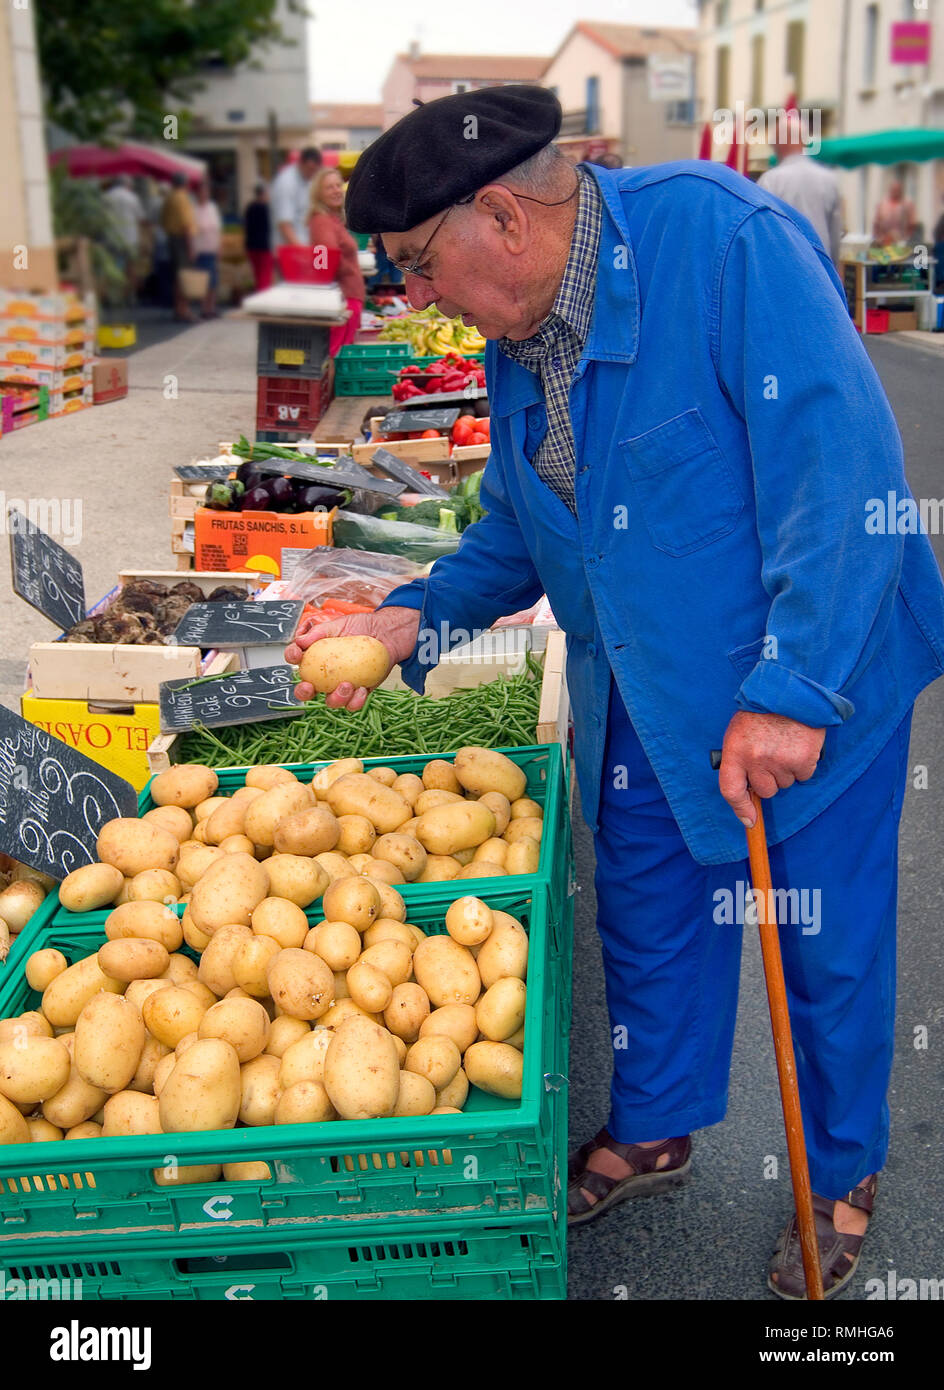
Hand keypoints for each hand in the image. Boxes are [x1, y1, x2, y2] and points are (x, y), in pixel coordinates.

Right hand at [285, 606, 420, 710]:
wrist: (387, 633)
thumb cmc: (361, 626)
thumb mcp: (338, 624)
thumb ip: (318, 632)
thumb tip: (299, 640)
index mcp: (316, 656)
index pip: (297, 659)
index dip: (292, 657)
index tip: (296, 654)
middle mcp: (326, 675)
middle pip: (307, 690)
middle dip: (303, 692)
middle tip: (309, 687)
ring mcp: (341, 685)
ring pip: (331, 701)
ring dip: (335, 697)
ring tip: (347, 685)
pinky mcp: (358, 692)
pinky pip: (353, 704)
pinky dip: (356, 701)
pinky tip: (362, 689)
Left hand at [718, 711, 824, 827]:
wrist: (790, 690)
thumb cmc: (761, 711)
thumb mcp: (739, 732)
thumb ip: (739, 760)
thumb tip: (748, 792)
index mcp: (736, 752)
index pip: (731, 790)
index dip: (740, 808)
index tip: (749, 819)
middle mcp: (757, 760)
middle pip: (766, 790)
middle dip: (770, 779)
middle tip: (772, 755)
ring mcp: (781, 761)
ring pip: (786, 783)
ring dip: (787, 770)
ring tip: (785, 744)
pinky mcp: (804, 759)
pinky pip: (804, 776)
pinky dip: (804, 765)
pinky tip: (799, 745)